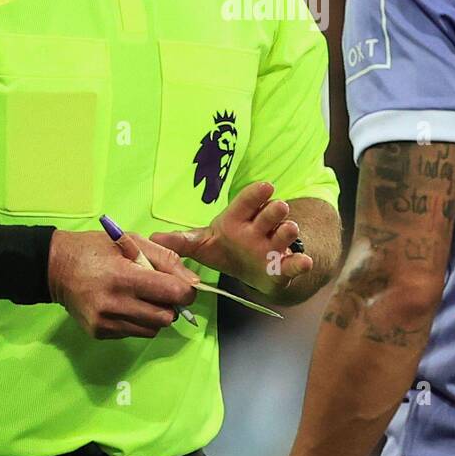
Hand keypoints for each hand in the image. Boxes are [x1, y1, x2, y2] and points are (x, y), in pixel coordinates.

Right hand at [48, 229, 198, 338]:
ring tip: (141, 297)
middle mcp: (114, 304)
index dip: (186, 291)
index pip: (172, 293)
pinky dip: (138, 321)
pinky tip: (125, 305)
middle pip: (166, 317)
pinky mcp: (99, 333)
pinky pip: (134, 332)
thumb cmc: (95, 249)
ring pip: (152, 329)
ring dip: (155, 314)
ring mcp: (105, 322)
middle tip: (160, 291)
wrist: (55, 267)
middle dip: (171, 305)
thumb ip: (165, 259)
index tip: (183, 286)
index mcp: (124, 276)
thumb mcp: (131, 241)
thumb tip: (193, 282)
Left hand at [150, 181, 312, 296]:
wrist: (250, 270)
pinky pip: (294, 263)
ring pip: (285, 233)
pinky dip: (300, 262)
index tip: (266, 186)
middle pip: (271, 213)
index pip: (249, 201)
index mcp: (240, 218)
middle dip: (274, 210)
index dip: (257, 194)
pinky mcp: (284, 266)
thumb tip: (151, 237)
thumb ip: (181, 241)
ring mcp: (274, 245)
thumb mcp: (202, 244)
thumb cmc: (225, 248)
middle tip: (277, 207)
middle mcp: (260, 228)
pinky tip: (302, 261)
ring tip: (288, 229)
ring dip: (287, 230)